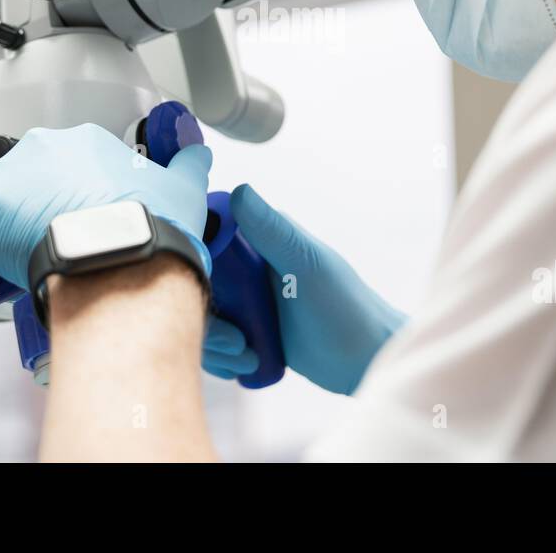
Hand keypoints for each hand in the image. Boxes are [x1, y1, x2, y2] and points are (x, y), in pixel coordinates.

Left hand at [0, 123, 212, 288]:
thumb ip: (189, 166)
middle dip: (35, 210)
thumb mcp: (184, 189)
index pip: (67, 166)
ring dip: (4, 231)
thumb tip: (197, 155)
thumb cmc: (148, 230)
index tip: (77, 222)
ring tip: (24, 265)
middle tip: (53, 244)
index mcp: (88, 142)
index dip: (71, 199)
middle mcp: (45, 149)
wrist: (120, 260)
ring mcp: (9, 177)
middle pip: (27, 180)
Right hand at [202, 184, 405, 394]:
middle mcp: (246, 263)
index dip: (193, 259)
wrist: (363, 359)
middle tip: (235, 341)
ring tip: (246, 355)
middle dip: (206, 315)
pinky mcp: (245, 329)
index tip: (204, 289)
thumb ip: (273, 231)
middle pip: (195, 280)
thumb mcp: (307, 266)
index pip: (205, 235)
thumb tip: (240, 191)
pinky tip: (245, 364)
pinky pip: (213, 340)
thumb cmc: (345, 307)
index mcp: (259, 236)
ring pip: (201, 314)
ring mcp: (244, 298)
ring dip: (216, 343)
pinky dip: (221, 357)